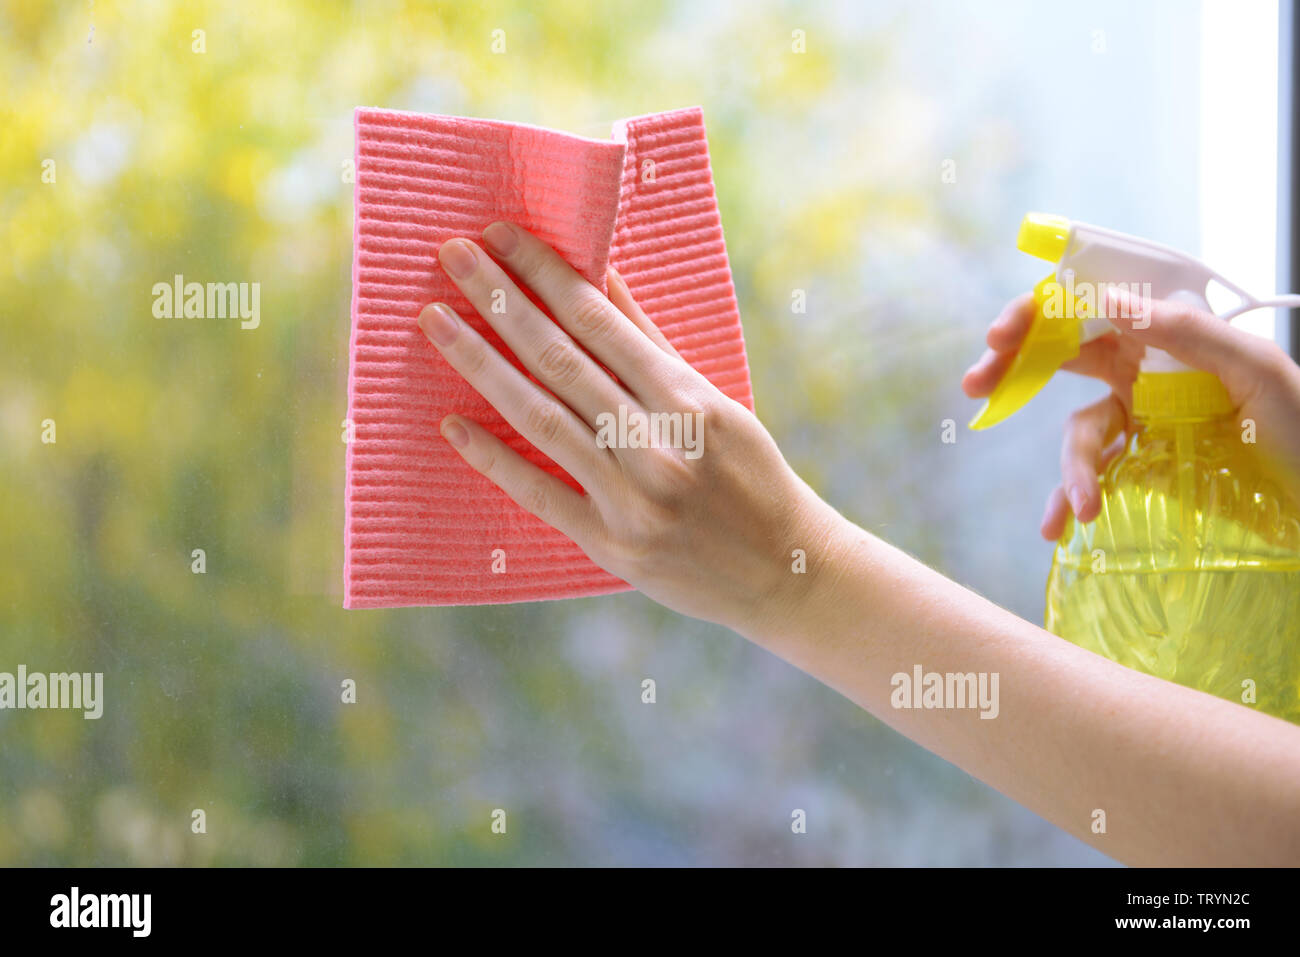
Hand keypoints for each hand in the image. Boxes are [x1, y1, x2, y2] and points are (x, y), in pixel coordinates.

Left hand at [417, 222, 837, 637]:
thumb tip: (604, 276)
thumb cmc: (751, 477)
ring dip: (481, 364)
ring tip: (435, 322)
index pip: (600, 321)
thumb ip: (655, 346)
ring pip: (541, 418)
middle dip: (500, 301)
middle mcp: (658, 445)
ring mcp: (632, 498)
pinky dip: (494, 458)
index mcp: (690, 400)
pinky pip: (541, 494)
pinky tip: (452, 423)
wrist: (784, 573)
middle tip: (450, 254)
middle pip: (560, 361)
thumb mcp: (719, 403)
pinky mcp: (612, 544)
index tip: (501, 236)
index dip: (545, 274)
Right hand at [962, 288, 1299, 539]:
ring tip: (1084, 508)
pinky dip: (1070, 500)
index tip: (1005, 334)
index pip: (1091, 310)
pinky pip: (1093, 479)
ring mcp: (1142, 422)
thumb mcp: (1257, 370)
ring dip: (1072, 469)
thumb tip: (1111, 303)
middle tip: (977, 383)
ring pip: (1079, 434)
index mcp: (1169, 337)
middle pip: (1063, 359)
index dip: (1042, 315)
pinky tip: (1061, 526)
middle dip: (1015, 367)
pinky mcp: (1144, 469)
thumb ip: (1188, 334)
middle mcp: (1147, 372)